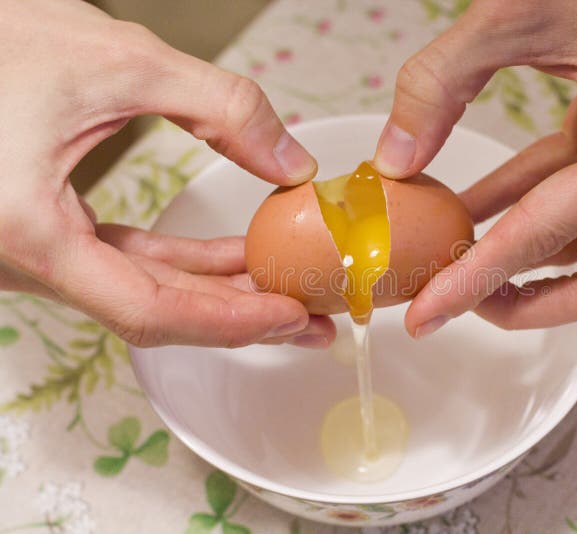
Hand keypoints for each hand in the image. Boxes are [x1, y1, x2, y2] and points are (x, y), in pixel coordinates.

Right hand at [0, 0, 333, 347]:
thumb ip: (220, 107)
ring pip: (143, 289)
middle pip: (154, 311)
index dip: (228, 321)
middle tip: (309, 317)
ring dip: (217, 290)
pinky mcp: (48, 234)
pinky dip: (183, 261)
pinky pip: (125, 262)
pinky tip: (236, 256)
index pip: (147, 310)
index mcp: (29, 232)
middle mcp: (24, 260)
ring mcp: (35, 253)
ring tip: (286, 287)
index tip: (290, 315)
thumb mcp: (120, 60)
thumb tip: (291, 161)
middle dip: (239, 314)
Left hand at [374, 0, 576, 336]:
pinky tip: (471, 210)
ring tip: (451, 256)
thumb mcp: (514, 12)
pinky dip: (526, 210)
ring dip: (523, 258)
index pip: (545, 234)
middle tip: (460, 304)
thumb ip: (441, 85)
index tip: (429, 313)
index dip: (475, 282)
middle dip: (530, 304)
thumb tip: (396, 159)